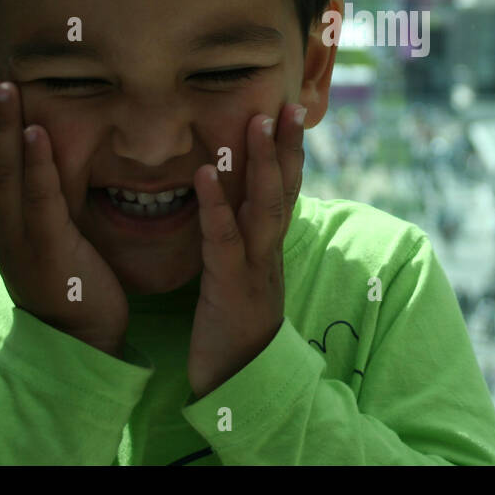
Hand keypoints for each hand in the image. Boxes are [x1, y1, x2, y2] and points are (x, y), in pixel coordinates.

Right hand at [0, 75, 129, 356]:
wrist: (82, 340)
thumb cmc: (75, 282)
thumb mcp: (55, 234)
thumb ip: (49, 199)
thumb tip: (51, 158)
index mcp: (6, 220)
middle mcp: (4, 226)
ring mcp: (20, 239)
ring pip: (4, 175)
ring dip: (1, 128)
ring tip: (0, 86)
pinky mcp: (47, 251)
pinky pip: (39, 201)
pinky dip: (36, 165)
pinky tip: (34, 133)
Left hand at [187, 102, 306, 399]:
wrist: (239, 389)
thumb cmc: (233, 331)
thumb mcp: (240, 279)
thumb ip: (239, 244)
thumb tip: (232, 209)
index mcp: (269, 250)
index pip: (284, 191)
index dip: (289, 152)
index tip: (290, 113)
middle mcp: (269, 254)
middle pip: (283, 191)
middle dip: (285, 146)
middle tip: (287, 104)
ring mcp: (255, 270)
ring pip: (263, 208)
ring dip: (260, 163)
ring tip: (255, 122)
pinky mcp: (231, 289)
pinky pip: (224, 242)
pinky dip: (216, 206)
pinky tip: (205, 175)